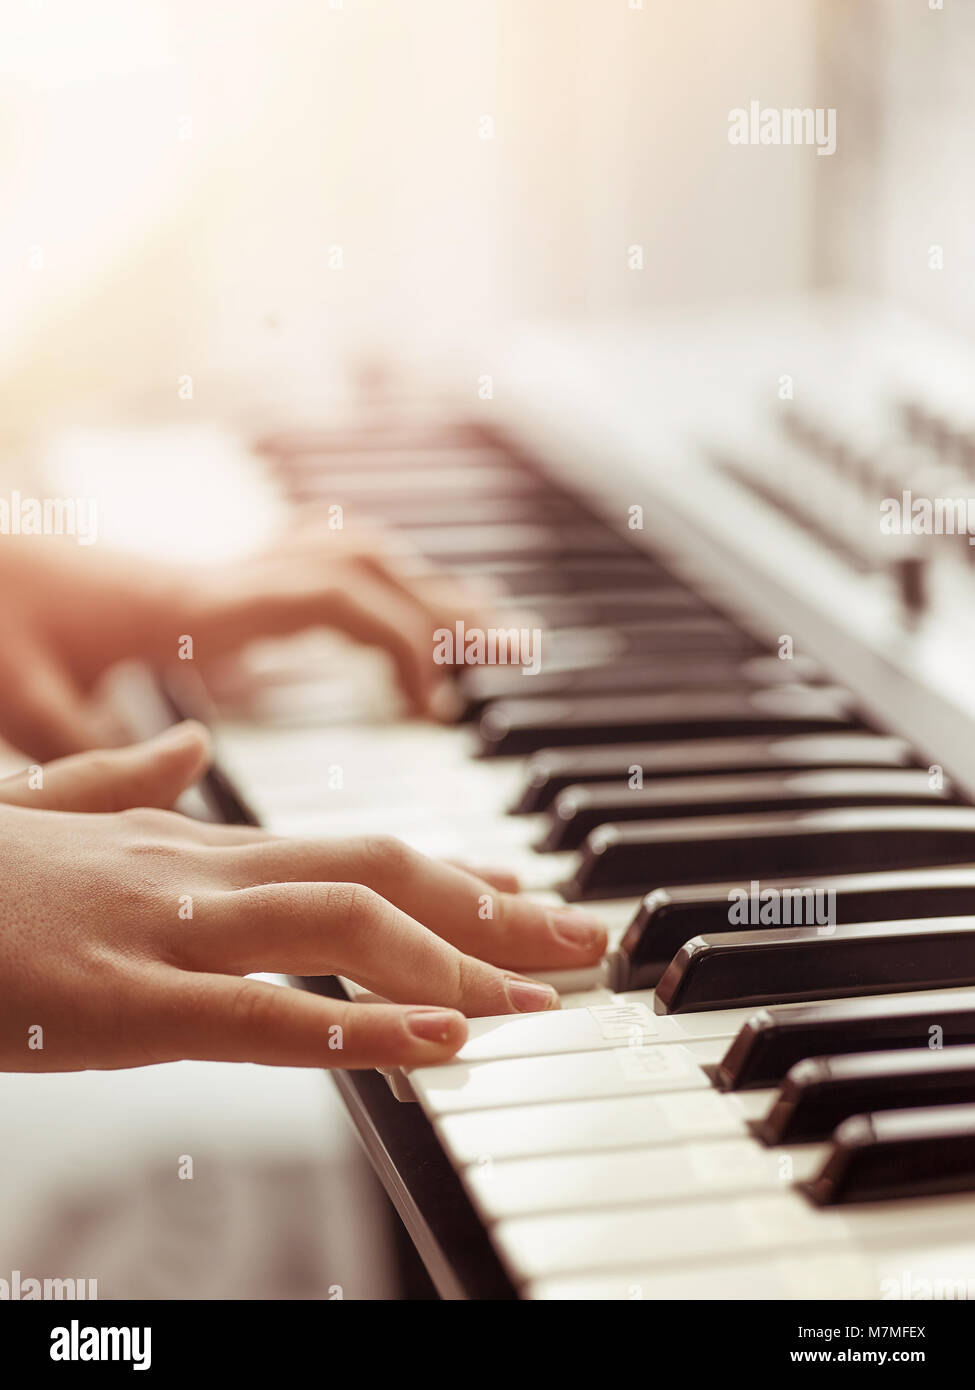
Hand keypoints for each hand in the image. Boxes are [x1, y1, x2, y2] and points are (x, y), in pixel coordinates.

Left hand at [0, 520, 497, 759]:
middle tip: (527, 647)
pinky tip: (411, 635)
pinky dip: (390, 600)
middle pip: (373, 572)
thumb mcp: (23, 693)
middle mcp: (233, 584)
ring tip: (503, 634)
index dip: (402, 640)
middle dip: (454, 610)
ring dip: (432, 595)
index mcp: (199, 609)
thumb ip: (87, 746)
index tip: (443, 705)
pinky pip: (333, 578)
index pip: (334, 598)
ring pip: (361, 564)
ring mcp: (236, 582)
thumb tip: (178, 769)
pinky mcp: (232, 597)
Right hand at [0, 732, 606, 1072]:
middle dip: (494, 913)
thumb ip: (129, 778)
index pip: (352, 849)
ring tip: (545, 999)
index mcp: (192, 845)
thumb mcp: (51, 812)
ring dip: (456, 968)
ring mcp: (167, 934)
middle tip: (585, 942)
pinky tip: (440, 1045)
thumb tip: (192, 741)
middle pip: (381, 878)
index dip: (452, 874)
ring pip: (343, 935)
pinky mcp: (124, 1005)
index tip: (526, 894)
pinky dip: (361, 1030)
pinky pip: (264, 1018)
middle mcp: (202, 876)